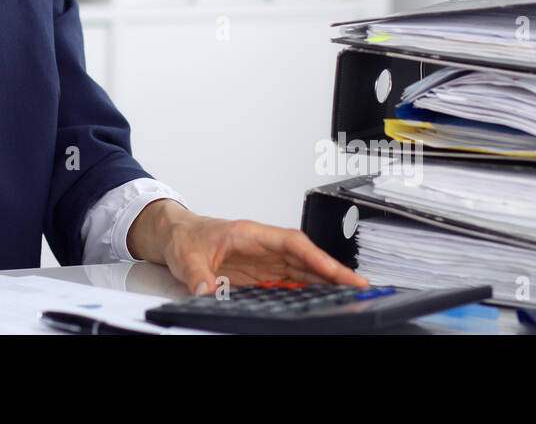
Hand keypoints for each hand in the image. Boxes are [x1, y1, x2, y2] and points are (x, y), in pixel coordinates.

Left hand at [128, 200, 368, 296]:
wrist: (176, 236)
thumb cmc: (185, 238)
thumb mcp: (186, 257)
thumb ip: (198, 275)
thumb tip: (206, 290)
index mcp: (251, 234)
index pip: (292, 243)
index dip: (316, 257)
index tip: (335, 271)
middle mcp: (263, 246)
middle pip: (305, 258)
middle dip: (332, 272)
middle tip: (359, 288)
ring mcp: (264, 260)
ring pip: (302, 270)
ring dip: (325, 282)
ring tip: (350, 296)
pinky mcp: (260, 274)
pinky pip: (289, 282)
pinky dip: (307, 291)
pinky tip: (321, 302)